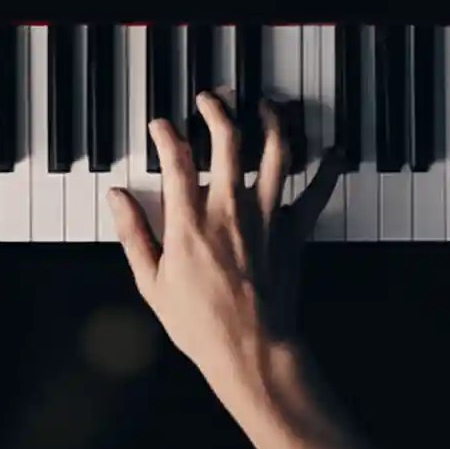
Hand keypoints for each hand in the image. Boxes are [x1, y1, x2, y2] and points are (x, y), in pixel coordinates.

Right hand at [108, 92, 344, 397]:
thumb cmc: (200, 323)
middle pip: (229, 141)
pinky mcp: (294, 232)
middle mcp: (230, 210)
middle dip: (218, 110)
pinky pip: (316, 192)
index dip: (167, 134)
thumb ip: (133, 234)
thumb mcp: (150, 282)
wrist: (252, 349)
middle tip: (211, 99)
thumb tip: (117, 198)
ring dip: (273, 122)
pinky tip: (332, 150)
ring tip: (267, 106)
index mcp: (190, 222)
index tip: (162, 125)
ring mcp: (266, 217)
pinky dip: (327, 168)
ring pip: (277, 153)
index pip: (177, 160)